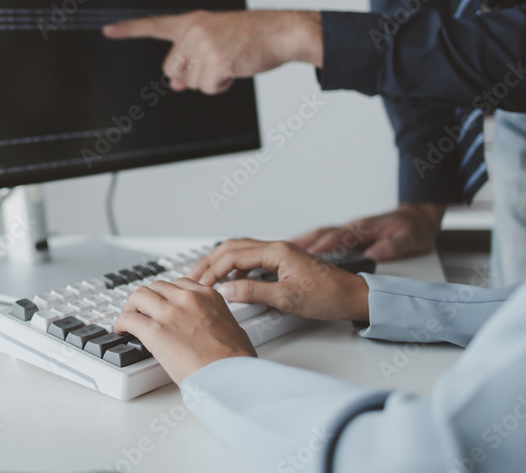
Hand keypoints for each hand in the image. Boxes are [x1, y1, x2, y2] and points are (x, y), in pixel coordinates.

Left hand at [102, 9, 322, 93]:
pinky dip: (221, 86)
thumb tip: (173, 84)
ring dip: (210, 81)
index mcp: (191, 22)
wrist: (280, 31)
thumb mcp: (215, 40)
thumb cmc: (250, 35)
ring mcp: (204, 46)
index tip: (107, 31)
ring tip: (230, 62)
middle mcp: (193, 31)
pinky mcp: (217, 61)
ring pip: (191, 82)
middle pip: (171, 69)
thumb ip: (190, 58)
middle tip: (215, 64)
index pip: (153, 25)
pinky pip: (207, 87)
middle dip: (189, 75)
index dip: (128, 30)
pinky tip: (234, 70)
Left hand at [113, 278, 256, 383]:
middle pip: (156, 287)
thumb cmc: (236, 361)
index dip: (166, 294)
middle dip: (148, 299)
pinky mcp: (154, 331)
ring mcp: (169, 312)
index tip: (161, 303)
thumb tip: (210, 327)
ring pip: (139, 295)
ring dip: (132, 307)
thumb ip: (216, 320)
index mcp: (207, 296)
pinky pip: (128, 318)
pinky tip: (121, 330)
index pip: (178, 283)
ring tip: (129, 318)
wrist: (231, 378)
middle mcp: (187, 299)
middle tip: (142, 310)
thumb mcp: (233, 328)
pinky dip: (121, 322)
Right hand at [188, 239, 370, 321]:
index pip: (233, 255)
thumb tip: (227, 291)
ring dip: (221, 262)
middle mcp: (277, 247)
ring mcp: (280, 253)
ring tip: (206, 277)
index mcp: (276, 251)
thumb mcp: (288, 299)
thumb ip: (254, 293)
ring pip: (241, 250)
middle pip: (233, 247)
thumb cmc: (329, 296)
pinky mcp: (283, 261)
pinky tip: (232, 280)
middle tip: (194, 277)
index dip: (213, 269)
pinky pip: (251, 258)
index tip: (201, 283)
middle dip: (210, 261)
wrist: (353, 297)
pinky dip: (235, 267)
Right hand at [290, 202, 445, 261]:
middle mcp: (350, 229)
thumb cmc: (413, 229)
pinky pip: (321, 240)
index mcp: (362, 229)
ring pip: (317, 236)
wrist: (418, 220)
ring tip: (280, 251)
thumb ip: (391, 246)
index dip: (319, 247)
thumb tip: (375, 254)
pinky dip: (306, 245)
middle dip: (301, 242)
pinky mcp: (347, 237)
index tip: (304, 255)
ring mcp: (347, 232)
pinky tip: (296, 253)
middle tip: (279, 250)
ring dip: (300, 243)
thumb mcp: (409, 238)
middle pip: (319, 234)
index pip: (336, 237)